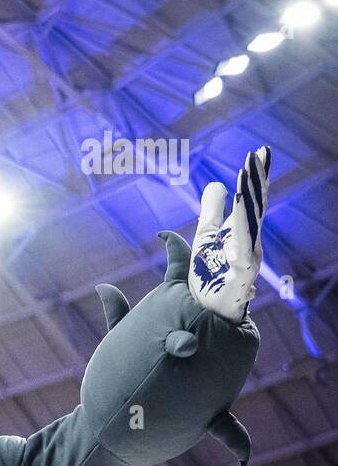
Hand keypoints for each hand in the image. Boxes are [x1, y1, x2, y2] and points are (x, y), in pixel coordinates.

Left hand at [190, 147, 269, 322]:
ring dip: (250, 199)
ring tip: (247, 174)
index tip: (258, 152)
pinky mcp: (242, 277)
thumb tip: (214, 183)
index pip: (250, 200)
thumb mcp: (205, 236)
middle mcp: (248, 243)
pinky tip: (241, 211)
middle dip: (257, 181)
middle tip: (259, 153)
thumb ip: (211, 211)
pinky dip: (242, 231)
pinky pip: (243, 250)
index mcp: (240, 232)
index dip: (254, 177)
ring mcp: (247, 259)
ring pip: (251, 224)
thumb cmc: (209, 277)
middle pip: (255, 207)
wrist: (205, 313)